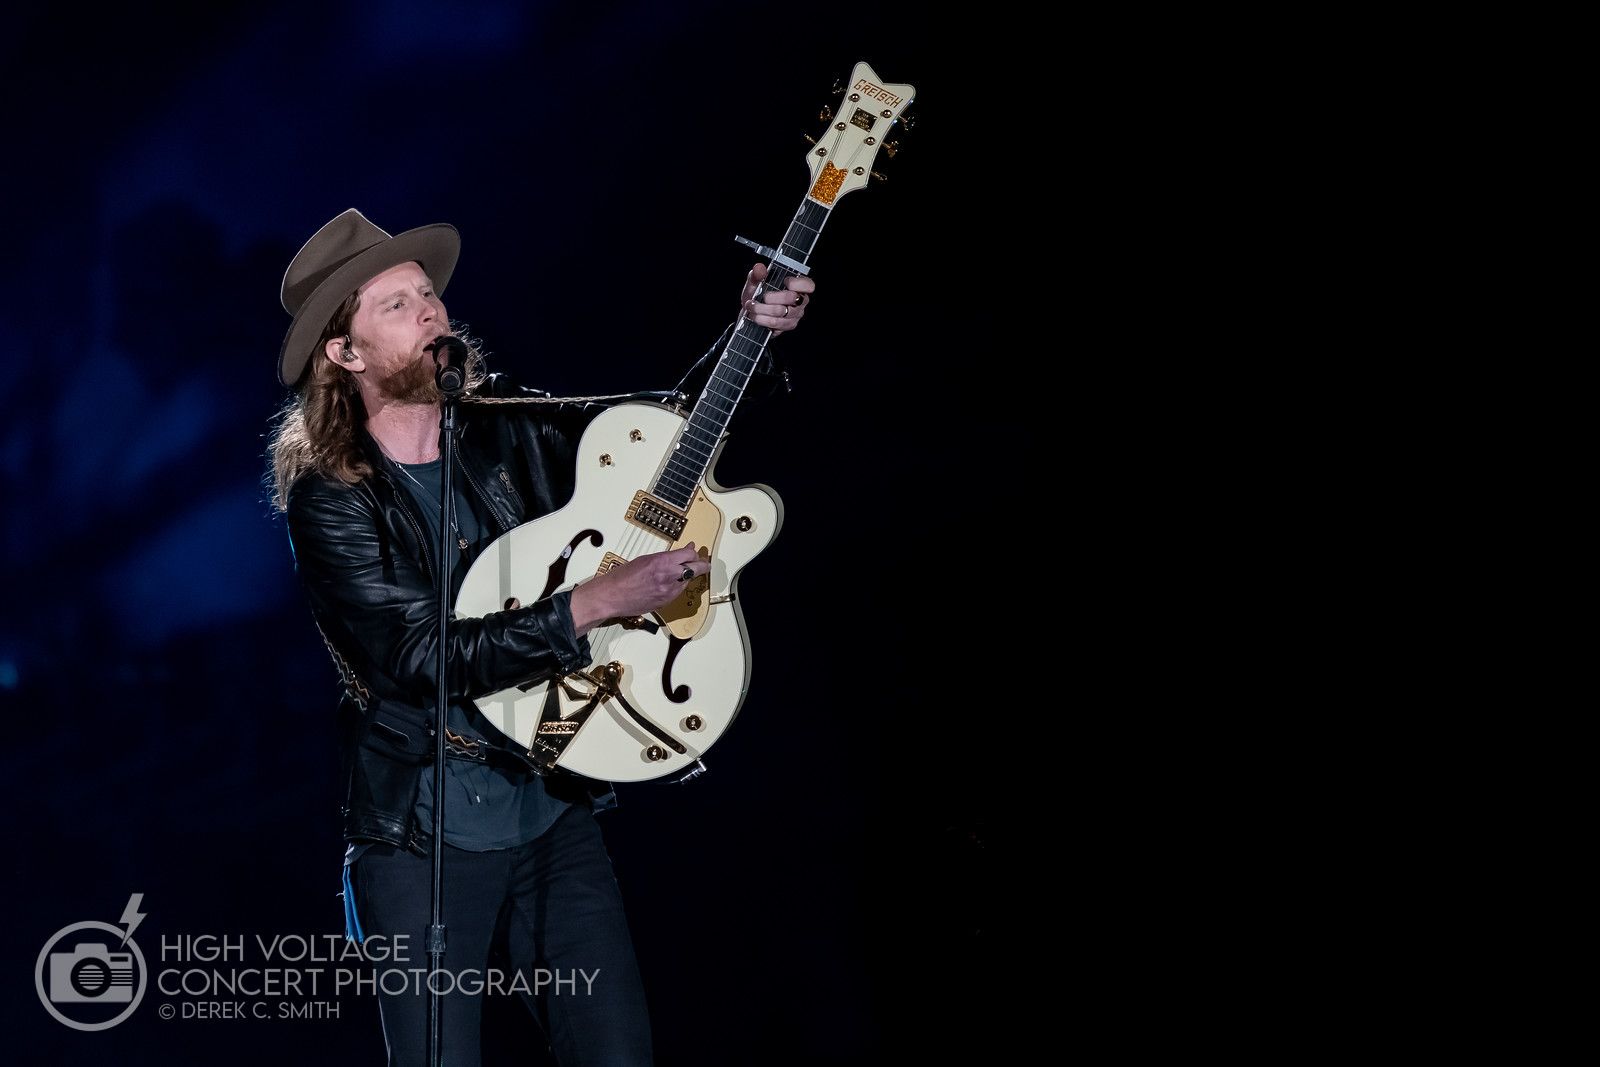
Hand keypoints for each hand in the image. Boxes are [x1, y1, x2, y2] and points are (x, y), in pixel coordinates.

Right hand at [568, 543, 708, 632]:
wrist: (612, 596)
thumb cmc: (623, 576)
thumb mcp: (646, 559)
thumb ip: (665, 557)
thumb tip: (679, 554)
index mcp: (663, 562)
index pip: (690, 555)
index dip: (693, 552)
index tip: (692, 549)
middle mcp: (669, 577)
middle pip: (697, 569)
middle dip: (702, 564)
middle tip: (703, 562)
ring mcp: (669, 591)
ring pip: (688, 581)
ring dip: (688, 576)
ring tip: (682, 571)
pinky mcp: (666, 602)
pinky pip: (678, 592)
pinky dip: (678, 586)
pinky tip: (671, 582)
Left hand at [741, 262, 814, 334]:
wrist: (752, 312)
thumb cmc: (758, 294)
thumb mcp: (756, 281)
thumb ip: (757, 274)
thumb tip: (759, 268)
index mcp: (798, 286)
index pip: (808, 285)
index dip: (797, 283)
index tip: (785, 281)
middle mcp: (800, 301)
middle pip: (792, 298)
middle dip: (771, 297)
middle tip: (761, 297)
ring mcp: (795, 315)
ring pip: (781, 312)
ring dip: (762, 309)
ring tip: (752, 306)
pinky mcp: (788, 326)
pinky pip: (776, 324)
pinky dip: (762, 319)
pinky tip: (756, 315)